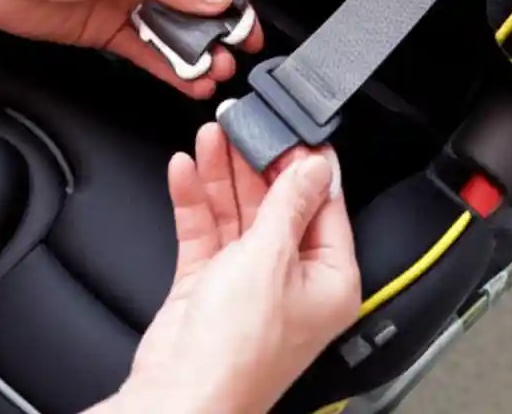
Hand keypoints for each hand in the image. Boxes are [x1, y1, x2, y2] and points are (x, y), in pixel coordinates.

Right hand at [111, 124, 361, 412]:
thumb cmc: (237, 351)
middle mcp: (292, 281)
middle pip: (277, 206)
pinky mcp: (209, 286)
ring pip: (238, 215)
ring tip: (211, 134)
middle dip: (256, 163)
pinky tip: (186, 170)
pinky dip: (195, 201)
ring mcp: (248, 284)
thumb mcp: (270, 258)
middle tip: (242, 124)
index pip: (325, 207)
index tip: (291, 130)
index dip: (306, 166)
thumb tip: (314, 167)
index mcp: (329, 279)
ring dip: (223, 174)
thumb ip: (288, 204)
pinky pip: (206, 233)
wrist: (182, 396)